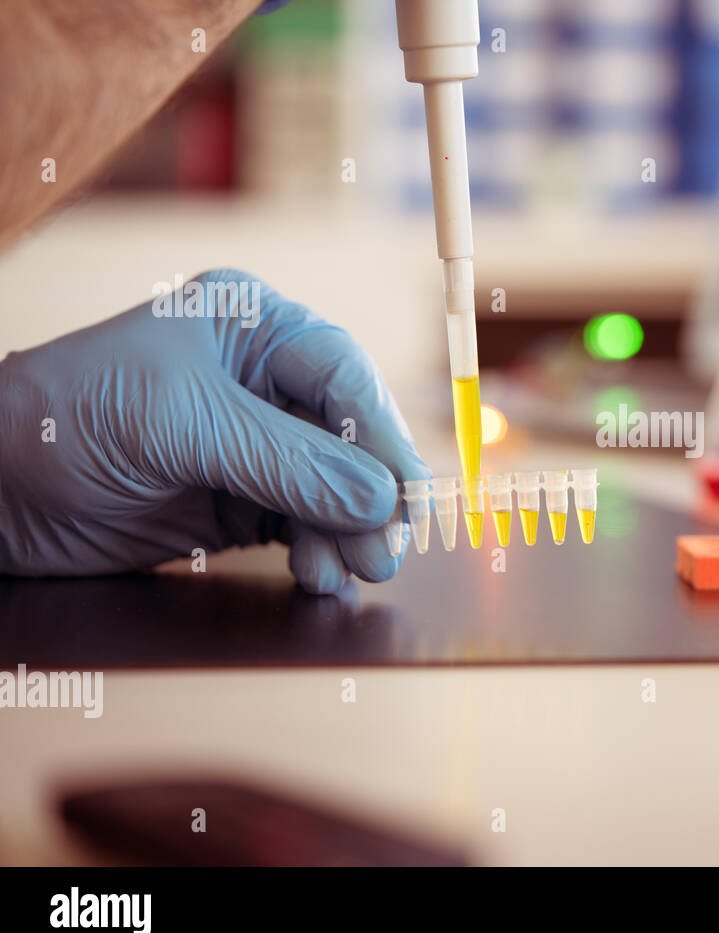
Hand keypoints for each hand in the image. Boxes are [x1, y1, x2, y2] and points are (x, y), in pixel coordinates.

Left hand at [0, 269, 429, 593]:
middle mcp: (266, 381)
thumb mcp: (182, 426)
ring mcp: (258, 444)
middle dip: (371, 496)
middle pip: (351, 438)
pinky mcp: (242, 501)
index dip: (382, 434)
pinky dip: (321, 553)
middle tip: (385, 551)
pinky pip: (306, 526)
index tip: (408, 495)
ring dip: (349, 533)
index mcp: (255, 327)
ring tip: (348, 573)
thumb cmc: (68, 419)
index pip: (344, 375)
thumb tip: (383, 500)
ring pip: (336, 489)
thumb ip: (288, 462)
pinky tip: (321, 576)